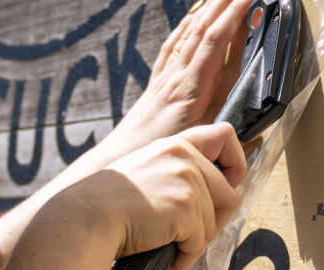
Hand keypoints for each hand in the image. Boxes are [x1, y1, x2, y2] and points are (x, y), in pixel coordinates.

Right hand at [67, 123, 245, 269]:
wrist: (84, 218)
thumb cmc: (100, 204)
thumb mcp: (138, 173)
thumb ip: (169, 174)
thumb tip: (197, 198)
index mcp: (173, 145)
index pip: (223, 136)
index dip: (234, 162)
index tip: (229, 181)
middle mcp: (184, 158)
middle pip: (228, 194)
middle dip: (212, 221)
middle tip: (187, 236)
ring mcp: (188, 182)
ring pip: (214, 223)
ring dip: (193, 243)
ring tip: (166, 248)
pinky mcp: (187, 209)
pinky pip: (199, 244)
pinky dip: (183, 258)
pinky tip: (164, 260)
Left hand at [108, 0, 250, 153]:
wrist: (118, 156)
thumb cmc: (155, 151)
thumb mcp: (198, 140)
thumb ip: (224, 127)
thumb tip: (250, 121)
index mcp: (189, 88)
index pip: (214, 41)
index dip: (232, 16)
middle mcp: (174, 77)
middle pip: (200, 31)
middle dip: (221, 5)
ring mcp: (163, 78)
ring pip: (185, 36)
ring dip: (204, 13)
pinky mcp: (155, 84)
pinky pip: (171, 49)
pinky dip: (182, 30)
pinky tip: (187, 24)